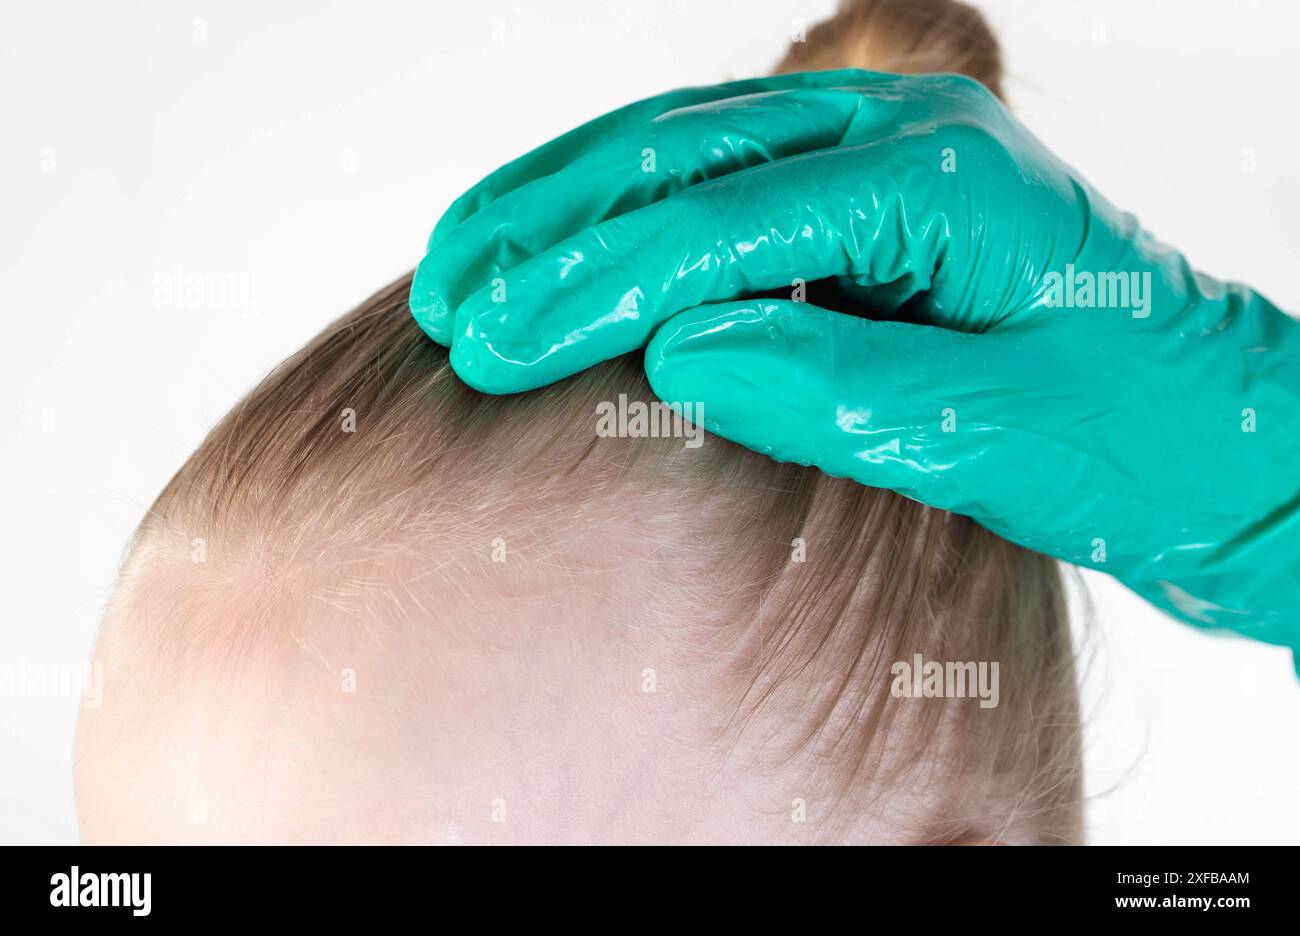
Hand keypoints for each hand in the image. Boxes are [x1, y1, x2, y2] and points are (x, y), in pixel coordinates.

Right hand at [411, 69, 1299, 657]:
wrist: (1213, 437)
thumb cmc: (1126, 436)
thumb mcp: (988, 428)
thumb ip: (832, 388)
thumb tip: (676, 353)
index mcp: (939, 174)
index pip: (722, 219)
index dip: (594, 283)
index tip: (493, 340)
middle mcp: (900, 133)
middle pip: (679, 152)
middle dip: (547, 227)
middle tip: (445, 298)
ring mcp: (876, 152)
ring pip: (681, 149)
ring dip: (562, 205)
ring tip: (459, 264)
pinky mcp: (856, 198)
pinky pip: (714, 185)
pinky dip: (621, 217)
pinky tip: (554, 246)